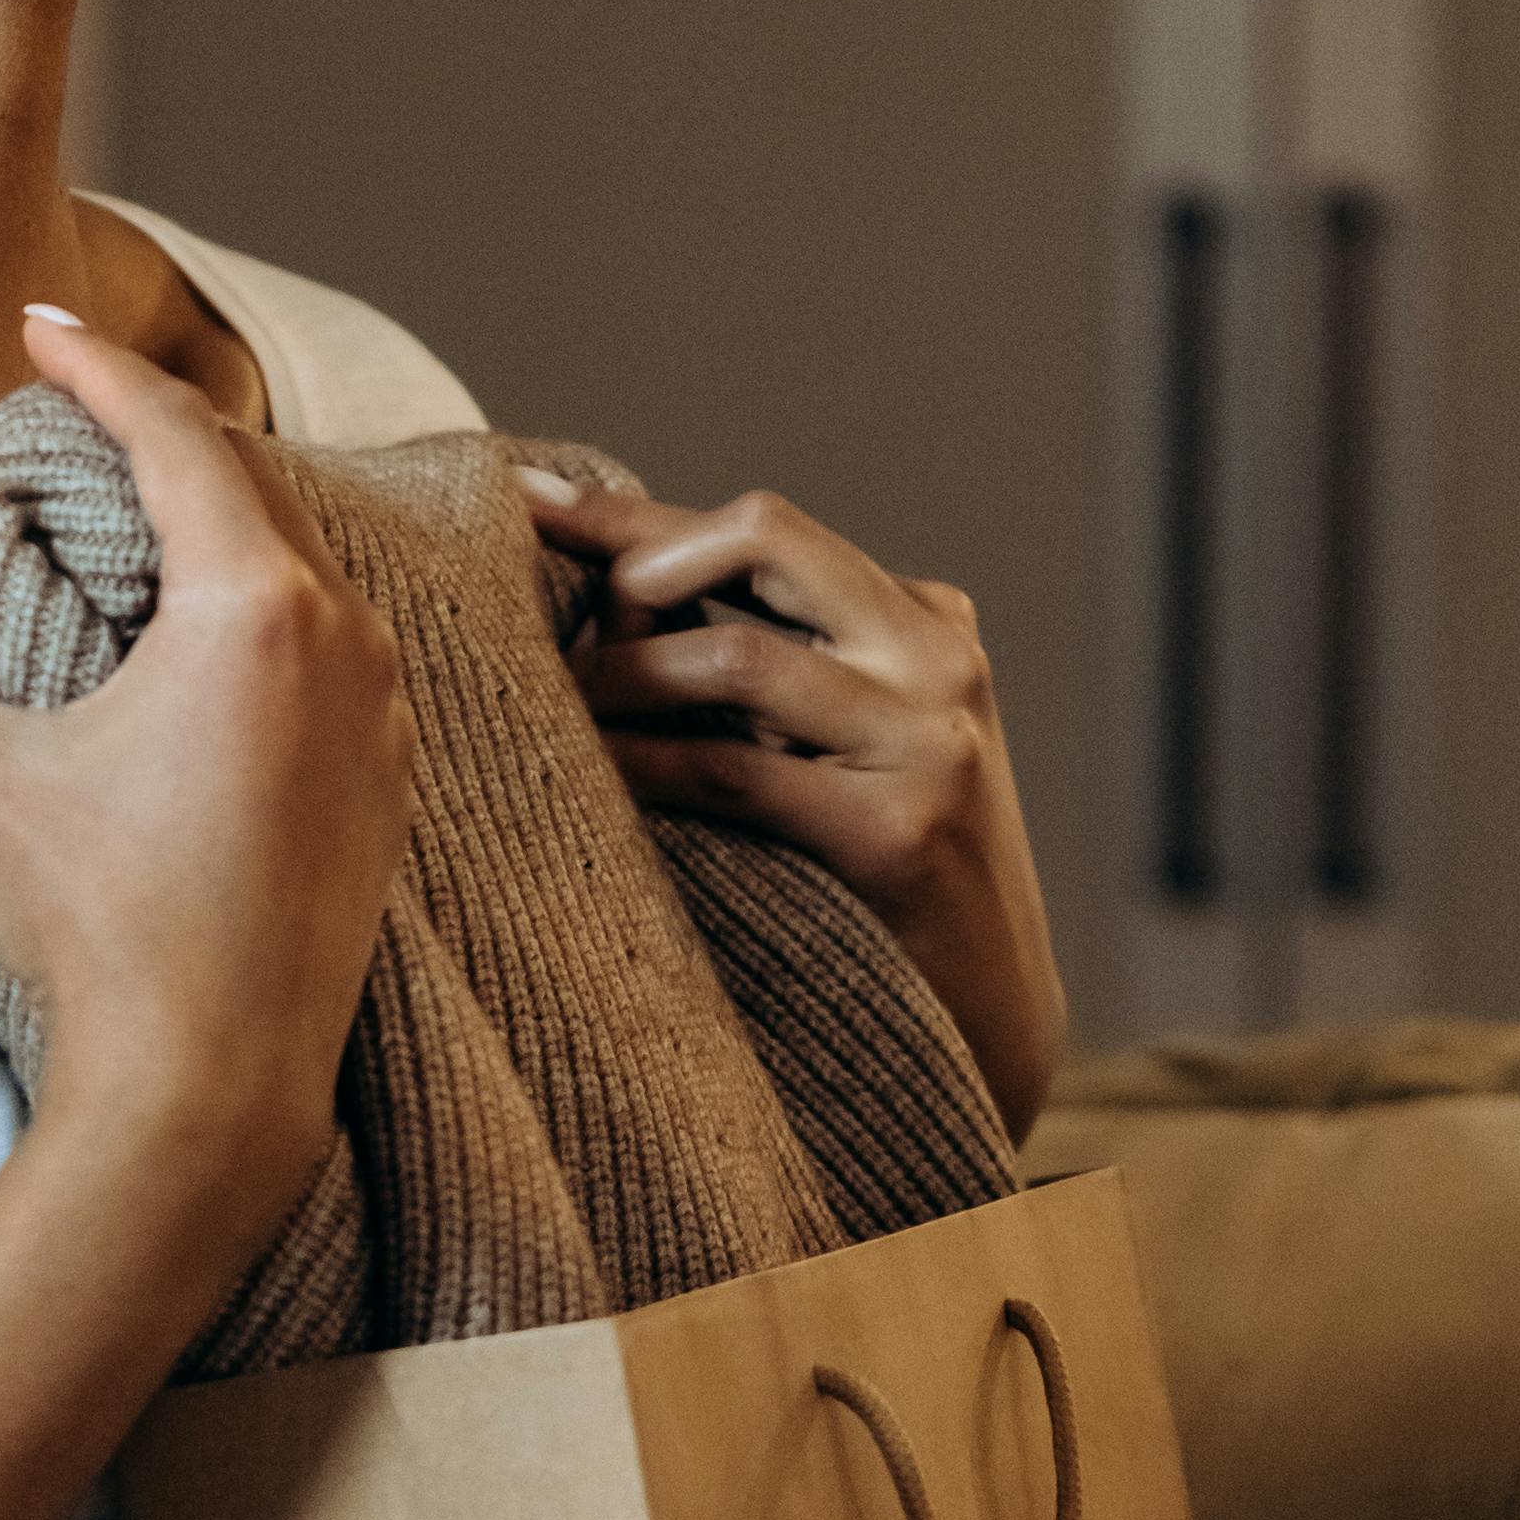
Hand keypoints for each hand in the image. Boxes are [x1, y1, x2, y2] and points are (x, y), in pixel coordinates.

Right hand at [0, 315, 414, 1276]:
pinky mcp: (389, 781)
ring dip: (221, 523)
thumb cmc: (97, 926)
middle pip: (253, 481)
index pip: (174, 437)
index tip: (41, 327)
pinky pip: (331, 646)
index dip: (96, 369)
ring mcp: (384, 712)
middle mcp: (345, 639)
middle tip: (80, 414)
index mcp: (254, 609)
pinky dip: (264, 608)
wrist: (210, 1091)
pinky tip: (207, 639)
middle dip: (161, 435)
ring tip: (139, 519)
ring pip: (304, 564)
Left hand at [519, 470, 1067, 1144]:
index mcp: (925, 618)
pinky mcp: (897, 830)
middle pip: (764, 533)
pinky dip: (642, 763)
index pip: (763, 530)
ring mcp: (924, 739)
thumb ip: (775, 660)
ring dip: (622, 674)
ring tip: (561, 705)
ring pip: (735, 652)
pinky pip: (731, 770)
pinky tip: (594, 774)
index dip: (634, 514)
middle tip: (568, 630)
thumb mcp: (850, 741)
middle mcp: (935, 657)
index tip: (529, 502)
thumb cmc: (882, 878)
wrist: (990, 1018)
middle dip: (638, 564)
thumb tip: (607, 591)